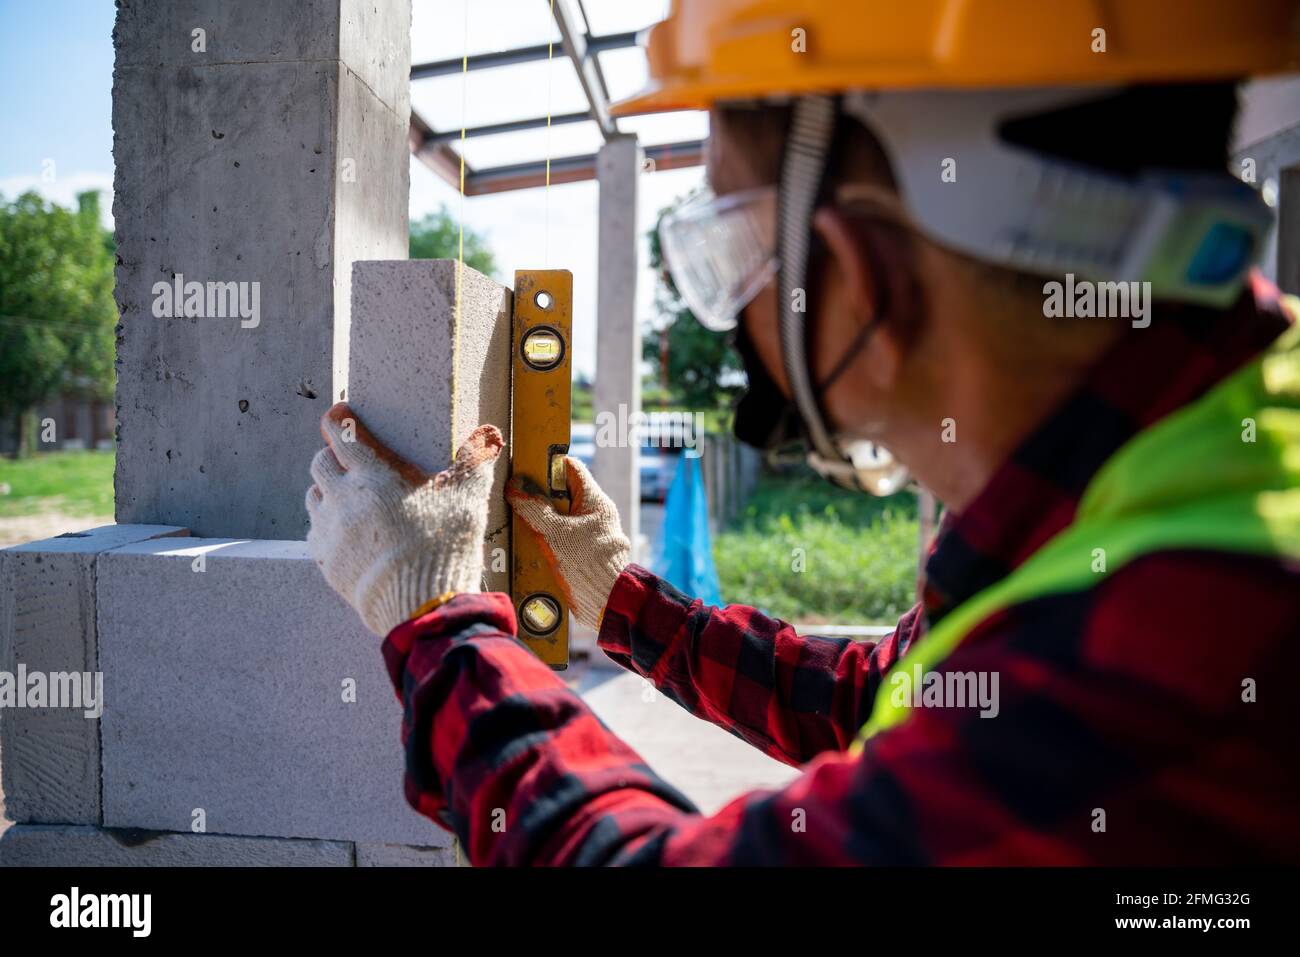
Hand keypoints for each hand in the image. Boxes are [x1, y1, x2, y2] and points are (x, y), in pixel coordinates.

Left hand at [306, 402, 502, 635]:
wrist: (421, 604)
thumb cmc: (444, 547)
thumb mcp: (466, 500)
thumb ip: (473, 463)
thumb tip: (489, 435)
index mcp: (374, 476)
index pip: (342, 435)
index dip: (337, 420)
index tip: (338, 414)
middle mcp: (344, 498)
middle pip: (319, 462)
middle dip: (332, 456)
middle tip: (349, 460)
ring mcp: (331, 530)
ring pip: (313, 495)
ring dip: (327, 490)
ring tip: (348, 496)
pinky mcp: (327, 560)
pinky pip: (315, 531)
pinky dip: (326, 524)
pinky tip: (347, 530)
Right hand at [507, 456, 630, 630]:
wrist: (606, 602)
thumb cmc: (586, 562)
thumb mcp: (555, 532)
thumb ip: (534, 508)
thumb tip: (515, 486)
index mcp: (594, 500)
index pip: (571, 469)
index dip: (548, 466)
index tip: (525, 469)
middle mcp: (594, 514)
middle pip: (561, 493)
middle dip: (538, 496)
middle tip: (514, 498)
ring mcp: (589, 533)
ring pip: (558, 517)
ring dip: (538, 520)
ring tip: (516, 521)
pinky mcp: (582, 552)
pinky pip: (559, 537)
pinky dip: (544, 539)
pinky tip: (527, 544)